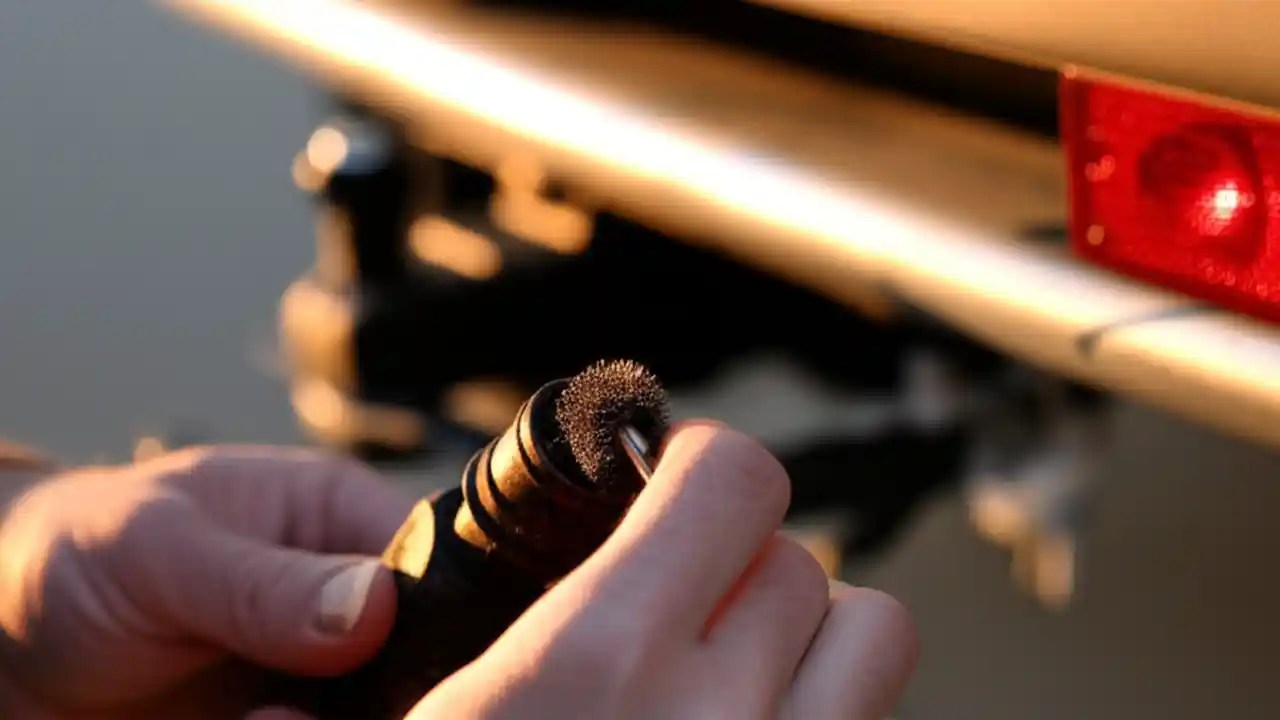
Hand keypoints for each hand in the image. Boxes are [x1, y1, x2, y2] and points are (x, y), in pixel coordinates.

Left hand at [0, 446, 414, 718]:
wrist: (2, 644)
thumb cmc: (74, 553)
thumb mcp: (161, 551)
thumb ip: (263, 581)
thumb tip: (372, 609)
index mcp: (336, 517)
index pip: (431, 564)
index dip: (426, 617)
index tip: (385, 663)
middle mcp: (344, 593)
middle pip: (419, 650)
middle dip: (384, 691)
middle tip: (302, 708)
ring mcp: (317, 668)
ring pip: (380, 708)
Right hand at [409, 422, 918, 719]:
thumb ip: (445, 647)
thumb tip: (393, 647)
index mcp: (594, 664)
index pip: (730, 475)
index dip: (700, 463)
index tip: (672, 476)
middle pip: (795, 554)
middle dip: (739, 560)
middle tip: (682, 603)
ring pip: (872, 634)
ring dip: (815, 630)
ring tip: (743, 666)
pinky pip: (870, 716)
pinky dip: (827, 702)